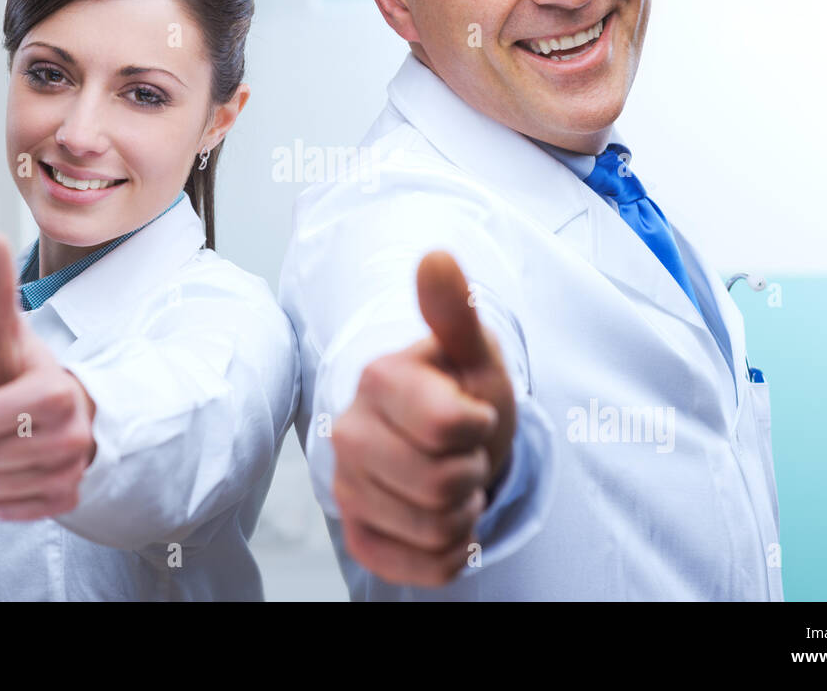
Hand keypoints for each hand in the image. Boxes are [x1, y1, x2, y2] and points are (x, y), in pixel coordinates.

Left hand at [0, 231, 97, 520]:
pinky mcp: (68, 500)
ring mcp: (74, 470)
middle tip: (6, 422)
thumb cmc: (31, 375)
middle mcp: (74, 434)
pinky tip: (21, 470)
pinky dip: (5, 494)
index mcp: (58, 392)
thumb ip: (0, 291)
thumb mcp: (10, 337)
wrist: (73, 413)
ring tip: (12, 444)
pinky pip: (9, 509)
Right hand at [331, 250, 516, 586]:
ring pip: (435, 530)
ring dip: (465, 514)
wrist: (453, 442)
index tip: (473, 414)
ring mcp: (347, 487)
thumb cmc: (466, 392)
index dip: (479, 428)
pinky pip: (419, 568)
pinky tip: (444, 521)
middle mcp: (348, 432)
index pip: (450, 428)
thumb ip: (455, 310)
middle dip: (473, 474)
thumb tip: (436, 257)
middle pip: (441, 486)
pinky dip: (450, 554)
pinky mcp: (356, 534)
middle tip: (464, 453)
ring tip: (455, 484)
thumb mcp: (475, 352)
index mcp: (378, 379)